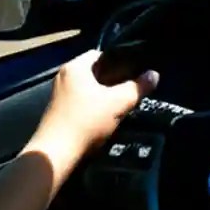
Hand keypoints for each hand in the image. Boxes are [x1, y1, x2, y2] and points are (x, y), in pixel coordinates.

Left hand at [23, 49, 158, 178]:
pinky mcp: (58, 112)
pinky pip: (81, 102)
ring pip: (88, 89)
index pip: (102, 55)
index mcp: (75, 67)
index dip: (121, 61)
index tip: (135, 72)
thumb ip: (137, 87)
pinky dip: (94, 106)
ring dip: (104, 95)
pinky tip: (106, 117)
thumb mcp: (118, 103)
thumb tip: (154, 74)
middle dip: (114, 80)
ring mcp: (59, 95)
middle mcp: (64, 76)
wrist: (55, 154)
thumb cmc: (86, 121)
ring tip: (122, 103)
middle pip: (95, 72)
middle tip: (132, 88)